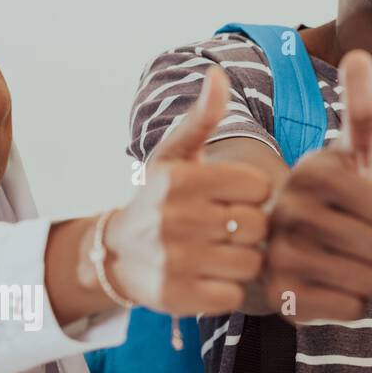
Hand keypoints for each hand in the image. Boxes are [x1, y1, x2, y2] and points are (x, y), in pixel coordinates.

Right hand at [102, 66, 272, 315]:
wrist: (113, 254)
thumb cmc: (160, 197)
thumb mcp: (176, 155)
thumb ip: (202, 117)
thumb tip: (219, 75)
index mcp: (180, 179)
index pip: (258, 187)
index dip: (252, 194)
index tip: (233, 197)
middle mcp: (173, 219)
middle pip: (258, 226)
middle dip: (251, 228)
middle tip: (228, 228)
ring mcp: (173, 260)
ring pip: (251, 263)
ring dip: (243, 260)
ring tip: (220, 252)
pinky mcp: (175, 297)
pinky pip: (233, 295)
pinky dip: (229, 289)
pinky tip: (211, 277)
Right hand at [263, 50, 371, 323]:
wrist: (276, 242)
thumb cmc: (328, 195)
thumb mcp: (346, 153)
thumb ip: (361, 109)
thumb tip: (359, 53)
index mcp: (311, 171)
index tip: (364, 207)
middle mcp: (288, 211)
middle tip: (357, 237)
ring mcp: (278, 256)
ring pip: (371, 281)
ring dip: (371, 274)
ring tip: (345, 258)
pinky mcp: (279, 298)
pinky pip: (353, 308)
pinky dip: (354, 301)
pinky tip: (333, 284)